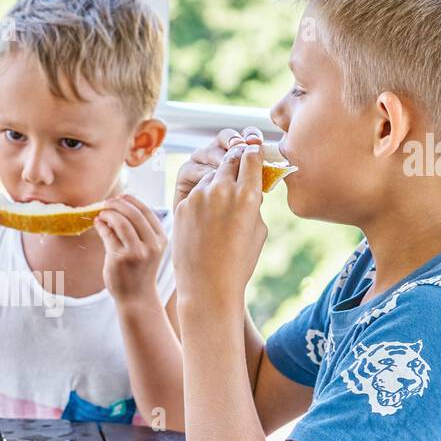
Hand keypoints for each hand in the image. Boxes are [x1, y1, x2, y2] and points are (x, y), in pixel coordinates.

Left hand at [95, 193, 166, 304]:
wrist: (137, 297)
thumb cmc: (140, 271)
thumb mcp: (149, 249)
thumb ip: (140, 229)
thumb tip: (121, 205)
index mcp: (161, 239)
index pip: (146, 211)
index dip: (131, 200)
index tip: (120, 197)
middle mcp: (151, 244)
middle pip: (133, 213)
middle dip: (117, 204)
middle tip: (106, 202)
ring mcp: (136, 252)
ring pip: (120, 222)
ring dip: (108, 214)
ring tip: (101, 214)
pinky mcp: (120, 259)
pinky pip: (108, 235)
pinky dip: (101, 225)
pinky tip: (97, 223)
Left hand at [174, 133, 267, 305]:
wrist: (207, 286)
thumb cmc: (239, 263)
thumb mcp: (258, 230)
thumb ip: (254, 201)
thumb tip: (251, 185)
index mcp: (247, 195)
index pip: (251, 157)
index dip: (253, 153)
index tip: (254, 154)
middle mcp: (221, 190)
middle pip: (229, 159)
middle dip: (235, 162)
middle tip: (239, 168)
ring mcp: (198, 197)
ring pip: (210, 175)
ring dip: (218, 181)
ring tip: (222, 203)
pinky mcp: (181, 205)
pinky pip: (195, 192)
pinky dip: (203, 197)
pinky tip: (207, 218)